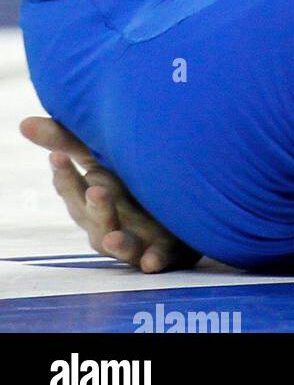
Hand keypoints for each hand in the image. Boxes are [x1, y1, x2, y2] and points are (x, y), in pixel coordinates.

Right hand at [20, 116, 198, 272]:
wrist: (179, 205)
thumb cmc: (129, 180)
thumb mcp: (103, 155)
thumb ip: (69, 141)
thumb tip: (24, 122)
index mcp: (92, 198)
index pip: (72, 189)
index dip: (65, 176)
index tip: (58, 157)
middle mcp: (107, 223)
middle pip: (95, 220)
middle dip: (94, 208)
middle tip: (96, 189)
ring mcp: (134, 240)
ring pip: (121, 245)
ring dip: (117, 243)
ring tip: (112, 236)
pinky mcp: (162, 251)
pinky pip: (157, 259)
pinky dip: (153, 260)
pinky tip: (151, 261)